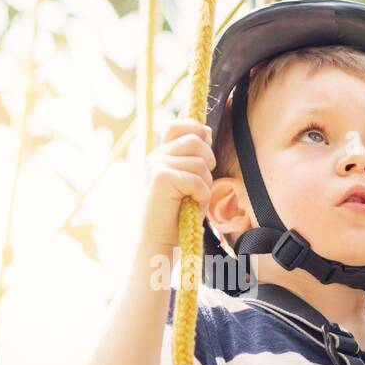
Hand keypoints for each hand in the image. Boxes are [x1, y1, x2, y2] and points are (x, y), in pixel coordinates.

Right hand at [142, 118, 216, 249]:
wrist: (161, 239)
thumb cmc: (180, 213)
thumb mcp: (191, 178)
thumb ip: (196, 155)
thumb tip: (207, 130)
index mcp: (163, 154)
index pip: (179, 125)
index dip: (197, 130)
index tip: (206, 146)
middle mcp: (157, 156)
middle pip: (196, 141)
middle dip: (208, 163)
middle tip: (199, 185)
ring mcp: (157, 166)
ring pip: (200, 163)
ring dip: (205, 185)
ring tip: (194, 199)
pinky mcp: (161, 178)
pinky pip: (196, 180)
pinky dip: (201, 196)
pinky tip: (191, 205)